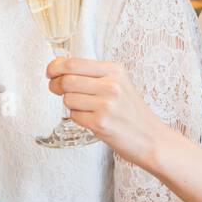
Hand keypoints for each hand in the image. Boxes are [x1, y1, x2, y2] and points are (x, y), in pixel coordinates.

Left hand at [45, 57, 164, 165]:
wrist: (151, 138)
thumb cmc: (131, 111)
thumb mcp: (118, 83)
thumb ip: (91, 74)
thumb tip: (57, 66)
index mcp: (114, 70)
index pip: (73, 63)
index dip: (55, 67)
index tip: (50, 72)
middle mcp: (111, 85)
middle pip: (66, 80)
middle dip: (55, 86)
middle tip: (56, 90)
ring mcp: (106, 105)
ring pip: (68, 99)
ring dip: (70, 104)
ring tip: (86, 108)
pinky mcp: (100, 124)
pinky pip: (74, 116)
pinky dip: (78, 118)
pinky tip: (92, 119)